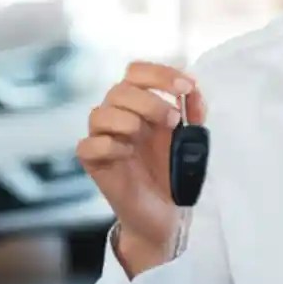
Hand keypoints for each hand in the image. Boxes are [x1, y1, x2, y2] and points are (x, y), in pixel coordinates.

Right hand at [78, 61, 205, 275]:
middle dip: (150, 101)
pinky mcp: (93, 162)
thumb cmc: (171, 169)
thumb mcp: (189, 137)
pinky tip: (127, 154)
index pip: (137, 72)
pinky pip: (88, 145)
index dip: (160, 73)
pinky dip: (109, 146)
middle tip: (173, 121)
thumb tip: (194, 89)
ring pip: (99, 113)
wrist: (164, 211)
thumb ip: (193, 112)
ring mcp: (102, 137)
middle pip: (120, 89)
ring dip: (129, 120)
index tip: (186, 87)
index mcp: (138, 102)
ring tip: (147, 136)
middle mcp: (116, 114)